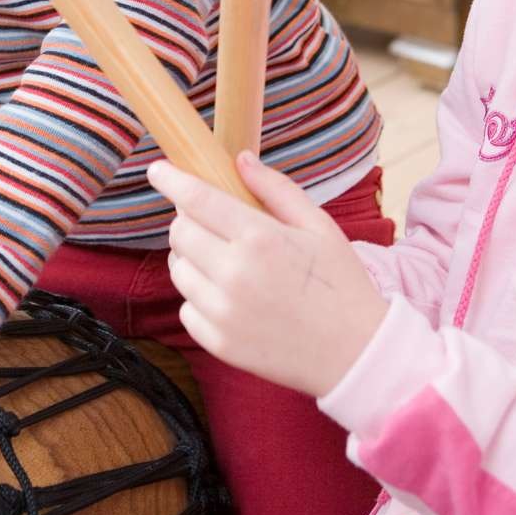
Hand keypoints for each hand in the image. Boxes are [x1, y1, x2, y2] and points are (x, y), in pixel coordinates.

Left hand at [148, 152, 387, 398]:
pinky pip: (186, 308)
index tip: (158, 170)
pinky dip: (198, 297)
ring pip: (178, 270)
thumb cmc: (342, 284)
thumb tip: (239, 160)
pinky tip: (229, 296)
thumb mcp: (319, 226)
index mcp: (259, 239)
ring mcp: (223, 313)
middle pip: (180, 233)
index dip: (171, 180)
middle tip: (210, 222)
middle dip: (187, 220)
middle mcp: (234, 274)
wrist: (357, 354)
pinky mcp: (218, 343)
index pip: (197, 200)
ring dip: (191, 258)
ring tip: (223, 259)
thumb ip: (275, 189)